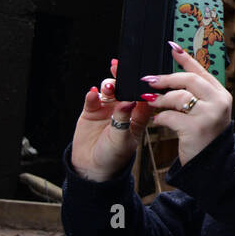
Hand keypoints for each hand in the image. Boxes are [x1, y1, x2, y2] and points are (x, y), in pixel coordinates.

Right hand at [71, 57, 154, 181]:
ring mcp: (107, 108)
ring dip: (109, 84)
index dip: (142, 86)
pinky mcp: (92, 110)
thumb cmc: (114, 157)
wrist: (93, 167)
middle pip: (125, 88)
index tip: (141, 77)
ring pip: (110, 89)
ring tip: (108, 87)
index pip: (143, 96)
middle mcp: (124, 109)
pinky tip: (93, 93)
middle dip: (123, 77)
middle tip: (120, 68)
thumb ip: (123, 120)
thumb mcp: (122, 140)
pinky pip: (92, 98)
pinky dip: (92, 94)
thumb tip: (128, 101)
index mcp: (138, 116)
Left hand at [140, 41, 232, 163]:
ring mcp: (209, 115)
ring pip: (178, 97)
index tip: (172, 47)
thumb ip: (195, 94)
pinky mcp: (197, 129)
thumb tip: (171, 77)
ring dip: (160, 99)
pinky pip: (171, 116)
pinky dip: (160, 118)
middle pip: (189, 80)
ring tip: (149, 102)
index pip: (201, 71)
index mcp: (221, 94)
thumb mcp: (206, 112)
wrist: (213, 165)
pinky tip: (156, 122)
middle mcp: (219, 102)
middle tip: (148, 80)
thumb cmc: (205, 136)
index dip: (185, 58)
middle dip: (166, 78)